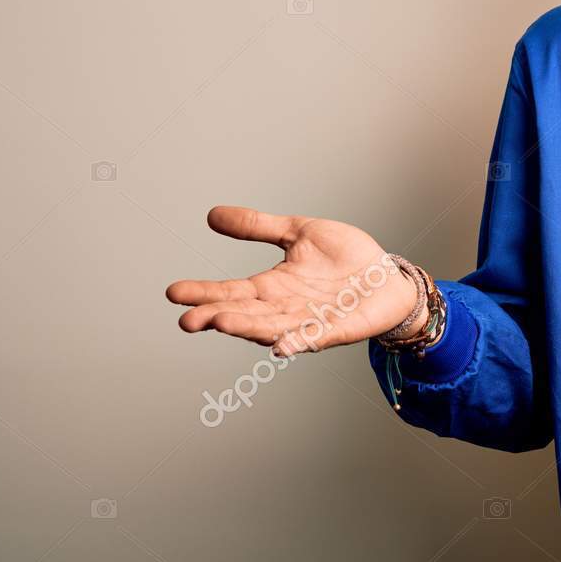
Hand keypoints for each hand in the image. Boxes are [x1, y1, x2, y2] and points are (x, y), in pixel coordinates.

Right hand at [166, 206, 419, 355]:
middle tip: (187, 319)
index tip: (173, 292)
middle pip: (245, 314)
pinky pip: (316, 338)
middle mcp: (286, 308)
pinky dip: (298, 342)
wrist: (387, 277)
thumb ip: (259, 226)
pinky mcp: (339, 329)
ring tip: (222, 323)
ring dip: (248, 328)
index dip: (203, 293)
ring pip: (273, 327)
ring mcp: (310, 321)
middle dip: (217, 316)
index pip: (231, 291)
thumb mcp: (299, 232)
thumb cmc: (345, 258)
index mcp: (273, 287)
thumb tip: (212, 215)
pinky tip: (281, 346)